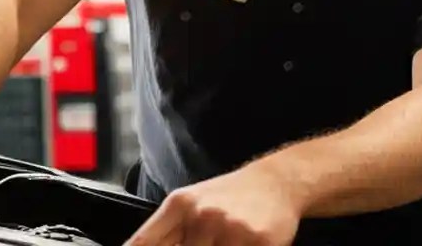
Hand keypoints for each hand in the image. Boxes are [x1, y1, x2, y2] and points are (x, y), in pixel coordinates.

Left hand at [124, 163, 302, 245]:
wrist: (276, 182)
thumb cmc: (229, 196)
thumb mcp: (191, 204)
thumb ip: (164, 233)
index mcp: (179, 205)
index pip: (145, 243)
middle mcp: (202, 215)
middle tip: (200, 245)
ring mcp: (230, 229)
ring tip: (221, 242)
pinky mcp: (258, 241)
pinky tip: (240, 245)